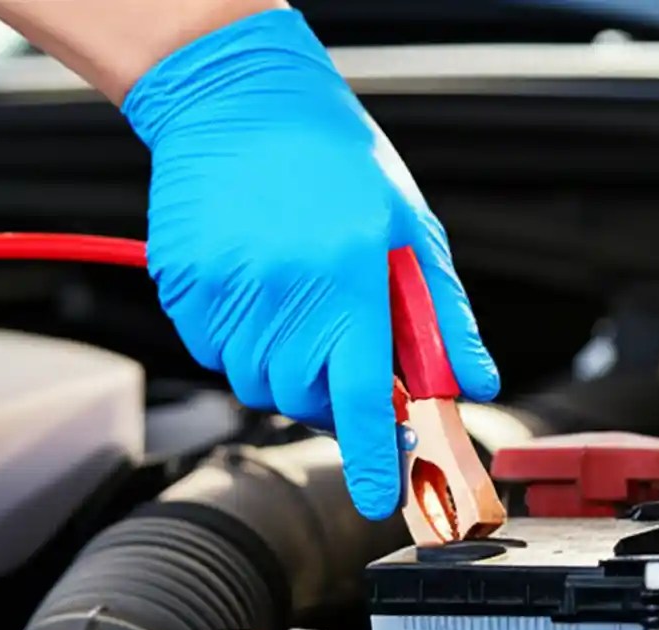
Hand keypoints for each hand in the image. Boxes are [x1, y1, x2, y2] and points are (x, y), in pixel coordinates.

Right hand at [121, 9, 499, 519]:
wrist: (242, 99)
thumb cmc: (340, 163)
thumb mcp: (411, 233)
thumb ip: (444, 319)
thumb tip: (474, 385)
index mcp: (350, 281)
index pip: (363, 399)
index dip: (374, 460)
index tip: (384, 501)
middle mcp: (283, 293)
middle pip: (305, 399)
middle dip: (332, 395)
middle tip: (348, 354)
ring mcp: (225, 291)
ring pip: (255, 380)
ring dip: (286, 369)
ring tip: (303, 308)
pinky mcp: (183, 285)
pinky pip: (213, 349)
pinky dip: (241, 341)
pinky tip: (261, 289)